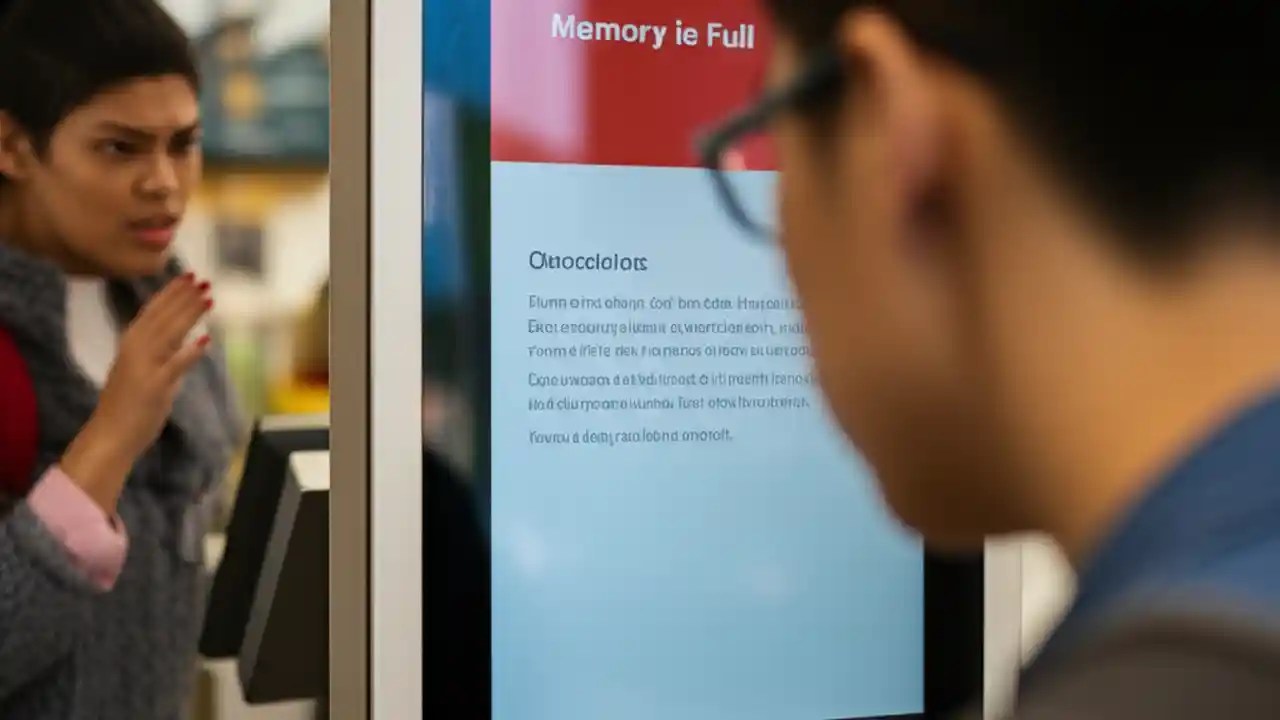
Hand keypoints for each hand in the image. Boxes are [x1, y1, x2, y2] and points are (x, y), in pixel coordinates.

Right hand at [61, 274, 212, 511]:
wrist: (110, 436)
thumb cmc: (128, 407)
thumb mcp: (145, 373)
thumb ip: (165, 357)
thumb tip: (190, 346)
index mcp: (130, 344)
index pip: (153, 312)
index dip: (172, 293)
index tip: (188, 277)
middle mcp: (135, 350)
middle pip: (162, 317)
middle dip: (183, 297)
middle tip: (203, 279)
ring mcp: (144, 367)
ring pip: (169, 333)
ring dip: (188, 313)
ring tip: (208, 297)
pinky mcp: (154, 386)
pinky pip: (175, 365)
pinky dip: (190, 352)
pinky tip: (206, 338)